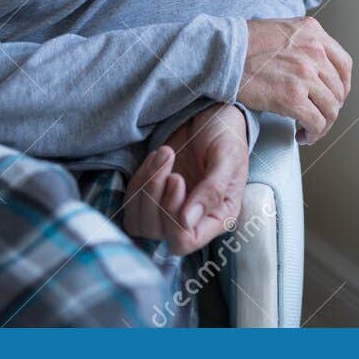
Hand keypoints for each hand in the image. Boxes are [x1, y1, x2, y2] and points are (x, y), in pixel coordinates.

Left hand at [123, 103, 247, 255]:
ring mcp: (170, 210)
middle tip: (169, 159)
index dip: (173, 218)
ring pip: (139, 223)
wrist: (211, 116)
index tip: (178, 179)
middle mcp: (192, 221)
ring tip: (164, 154)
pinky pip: (131, 205)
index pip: (186, 241)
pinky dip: (137, 181)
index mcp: (217, 217)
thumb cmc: (226, 136)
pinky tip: (155, 159)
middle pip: (158, 233)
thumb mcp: (227, 157)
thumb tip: (188, 221)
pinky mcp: (153, 197)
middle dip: (156, 195)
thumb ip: (212, 190)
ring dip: (145, 186)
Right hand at [236, 15, 351, 143]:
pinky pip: (316, 122)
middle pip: (338, 90)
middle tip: (318, 118)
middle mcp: (314, 51)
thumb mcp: (281, 30)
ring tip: (309, 130)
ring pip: (331, 109)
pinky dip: (313, 134)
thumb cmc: (241, 44)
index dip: (342, 86)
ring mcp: (305, 74)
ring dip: (323, 125)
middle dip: (331, 108)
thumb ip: (302, 43)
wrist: (219, 54)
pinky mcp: (292, 97)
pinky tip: (302, 136)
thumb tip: (315, 67)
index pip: (344, 64)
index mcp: (313, 32)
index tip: (334, 98)